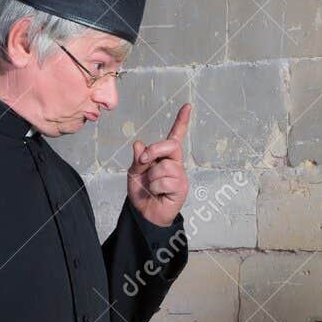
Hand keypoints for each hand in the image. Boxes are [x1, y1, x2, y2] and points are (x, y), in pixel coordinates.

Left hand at [127, 103, 190, 227]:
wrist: (144, 214)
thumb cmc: (141, 193)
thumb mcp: (134, 173)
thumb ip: (138, 159)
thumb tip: (139, 145)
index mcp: (164, 157)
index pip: (175, 136)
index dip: (181, 121)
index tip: (187, 106)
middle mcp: (175, 164)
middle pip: (171, 146)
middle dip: (155, 151)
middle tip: (143, 161)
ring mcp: (180, 176)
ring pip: (165, 167)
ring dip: (152, 177)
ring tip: (152, 187)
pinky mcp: (181, 188)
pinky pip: (165, 181)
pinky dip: (155, 188)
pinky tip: (158, 194)